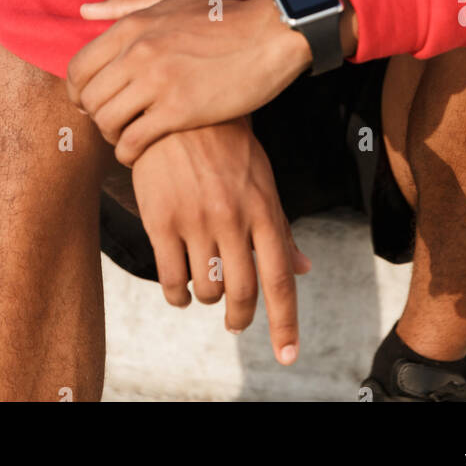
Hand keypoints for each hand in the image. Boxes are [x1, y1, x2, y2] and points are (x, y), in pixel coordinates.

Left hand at [68, 0, 312, 164]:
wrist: (270, 36)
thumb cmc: (223, 17)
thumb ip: (126, 5)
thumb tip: (84, 12)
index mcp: (133, 27)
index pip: (79, 68)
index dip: (79, 91)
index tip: (92, 102)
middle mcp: (138, 53)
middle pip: (90, 98)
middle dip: (95, 116)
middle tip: (112, 123)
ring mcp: (157, 82)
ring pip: (107, 122)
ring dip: (112, 136)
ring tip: (127, 137)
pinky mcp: (179, 111)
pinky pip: (133, 142)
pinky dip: (128, 153)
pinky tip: (140, 152)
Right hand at [130, 117, 311, 364]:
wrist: (178, 109)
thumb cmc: (227, 146)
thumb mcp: (261, 180)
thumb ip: (280, 227)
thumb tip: (304, 269)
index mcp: (264, 209)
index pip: (280, 279)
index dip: (285, 324)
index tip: (287, 356)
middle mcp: (233, 218)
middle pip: (241, 293)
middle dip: (240, 319)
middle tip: (235, 323)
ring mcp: (195, 220)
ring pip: (206, 289)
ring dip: (207, 299)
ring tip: (205, 288)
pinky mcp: (160, 219)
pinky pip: (170, 278)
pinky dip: (177, 296)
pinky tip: (179, 290)